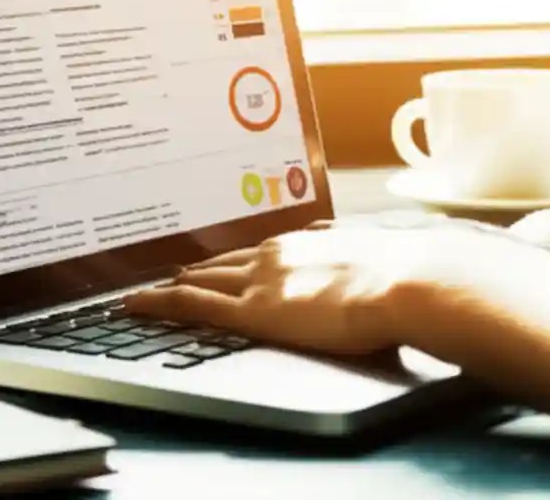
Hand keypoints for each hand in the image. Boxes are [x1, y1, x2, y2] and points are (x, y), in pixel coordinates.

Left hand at [124, 220, 545, 353]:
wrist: (414, 283)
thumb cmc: (410, 276)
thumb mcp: (381, 256)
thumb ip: (364, 254)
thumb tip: (371, 254)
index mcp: (309, 240)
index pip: (260, 249)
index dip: (235, 257)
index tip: (220, 260)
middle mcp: (278, 252)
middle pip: (225, 260)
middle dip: (197, 266)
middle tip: (172, 270)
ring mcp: (262, 278)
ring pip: (201, 278)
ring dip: (174, 282)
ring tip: (150, 290)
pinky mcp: (254, 309)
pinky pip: (191, 304)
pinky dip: (159, 302)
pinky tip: (135, 305)